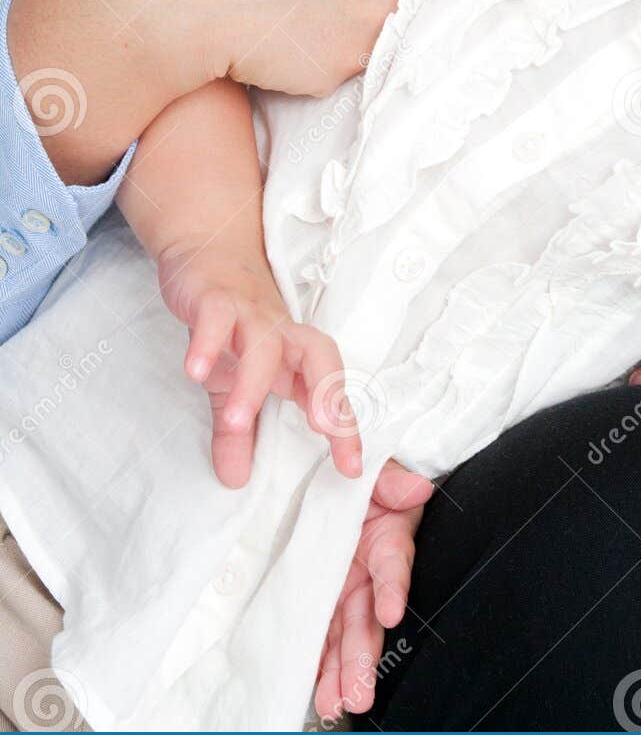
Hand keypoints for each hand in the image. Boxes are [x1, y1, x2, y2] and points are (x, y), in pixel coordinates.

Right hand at [159, 247, 362, 488]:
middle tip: (323, 431)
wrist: (210, 253)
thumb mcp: (232, 383)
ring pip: (263, 346)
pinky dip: (208, 344)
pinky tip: (195, 371)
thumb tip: (234, 480)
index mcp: (294, 357)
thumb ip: (236, 433)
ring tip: (238, 421)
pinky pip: (216, 319)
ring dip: (252, 383)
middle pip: (320, 355)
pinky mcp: (214, 299)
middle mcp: (281, 335)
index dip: (343, 427)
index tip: (351, 467)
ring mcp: (250, 315)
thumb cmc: (232, 324)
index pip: (329, 391)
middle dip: (326, 392)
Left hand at [314, 460, 433, 721]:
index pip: (392, 565)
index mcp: (386, 539)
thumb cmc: (357, 476)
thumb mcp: (376, 471)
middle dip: (363, 658)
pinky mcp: (319, 602)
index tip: (389, 613)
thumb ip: (391, 480)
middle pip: (367, 618)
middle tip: (358, 693)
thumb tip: (417, 489)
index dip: (392, 588)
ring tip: (337, 705)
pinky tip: (315, 693)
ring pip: (344, 638)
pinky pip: (319, 636)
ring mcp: (343, 591)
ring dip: (341, 674)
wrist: (324, 481)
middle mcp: (367, 573)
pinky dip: (317, 665)